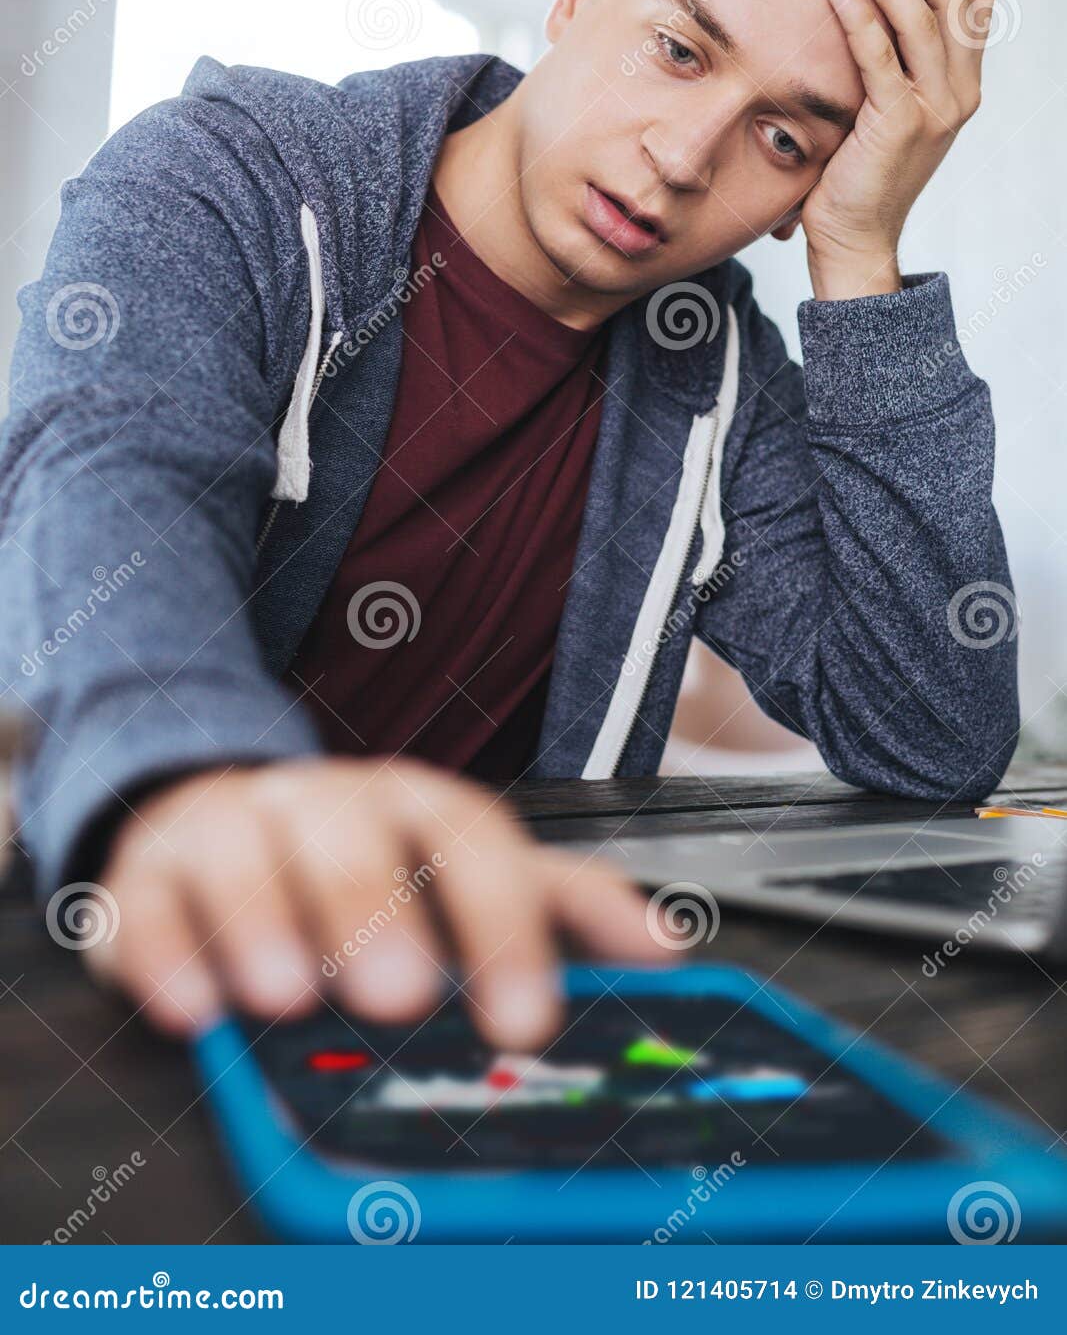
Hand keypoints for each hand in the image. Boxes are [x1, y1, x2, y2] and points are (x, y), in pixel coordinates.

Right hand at [82, 755, 666, 1047]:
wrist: (226, 817)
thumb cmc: (363, 860)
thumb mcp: (469, 874)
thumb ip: (563, 908)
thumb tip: (666, 946)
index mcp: (414, 804)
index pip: (470, 841)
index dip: (504, 927)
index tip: (526, 1018)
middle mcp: (327, 805)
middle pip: (354, 836)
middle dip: (376, 910)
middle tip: (399, 995)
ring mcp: (234, 827)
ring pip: (248, 854)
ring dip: (266, 923)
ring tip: (288, 995)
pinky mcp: (149, 870)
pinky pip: (149, 900)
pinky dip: (168, 951)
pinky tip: (194, 1005)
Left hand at [800, 0, 993, 299]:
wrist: (854, 239)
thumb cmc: (858, 171)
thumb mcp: (887, 105)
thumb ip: (892, 59)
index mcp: (964, 81)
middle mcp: (961, 90)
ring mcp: (936, 108)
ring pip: (920, 16)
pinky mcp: (899, 124)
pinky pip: (880, 55)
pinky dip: (858, 15)